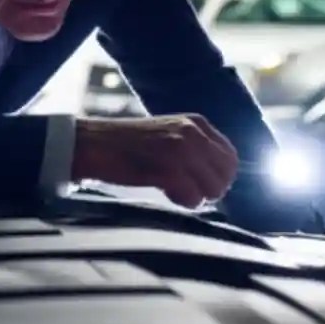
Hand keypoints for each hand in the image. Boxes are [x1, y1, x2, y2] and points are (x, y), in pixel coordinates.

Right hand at [70, 115, 238, 207]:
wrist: (93, 143)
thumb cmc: (128, 145)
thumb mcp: (169, 133)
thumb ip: (195, 147)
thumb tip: (220, 177)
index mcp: (195, 122)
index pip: (231, 156)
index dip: (220, 176)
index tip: (203, 184)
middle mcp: (192, 133)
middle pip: (227, 174)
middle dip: (212, 189)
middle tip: (189, 191)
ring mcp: (180, 150)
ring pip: (213, 188)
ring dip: (197, 196)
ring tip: (174, 190)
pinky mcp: (167, 168)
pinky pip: (193, 197)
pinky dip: (183, 201)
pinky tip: (166, 192)